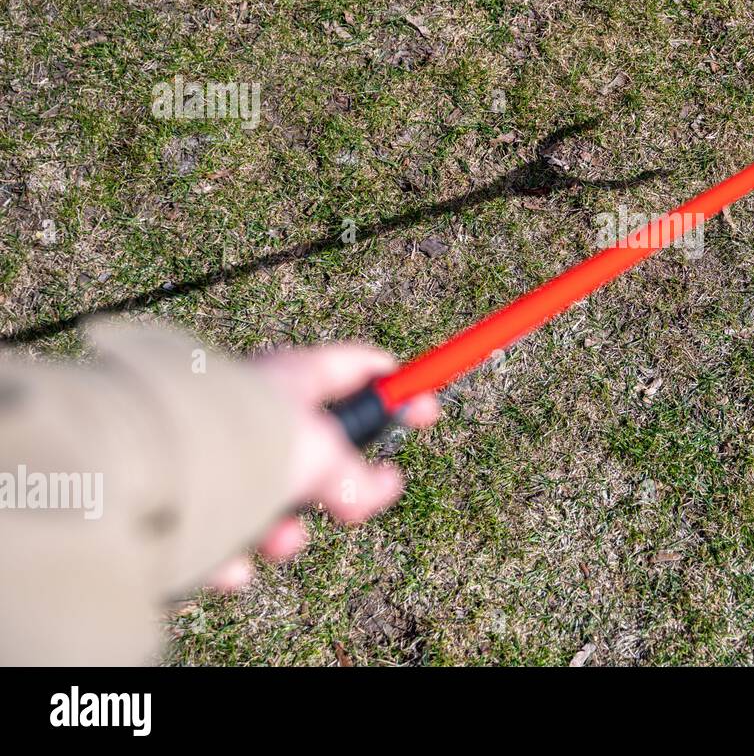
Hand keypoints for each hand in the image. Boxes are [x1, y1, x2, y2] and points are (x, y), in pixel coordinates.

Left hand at [205, 343, 438, 590]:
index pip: (360, 366)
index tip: (426, 407)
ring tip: (276, 539)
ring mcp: (221, 448)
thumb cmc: (243, 444)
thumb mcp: (326, 456)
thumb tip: (382, 489)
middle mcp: (254, 405)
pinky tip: (230, 563)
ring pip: (273, 494)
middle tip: (346, 502)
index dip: (399, 385)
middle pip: (318, 443)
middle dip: (334, 484)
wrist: (152, 478)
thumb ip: (361, 478)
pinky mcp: (188, 494)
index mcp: (292, 375)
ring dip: (284, 529)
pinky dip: (236, 552)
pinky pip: (228, 528)